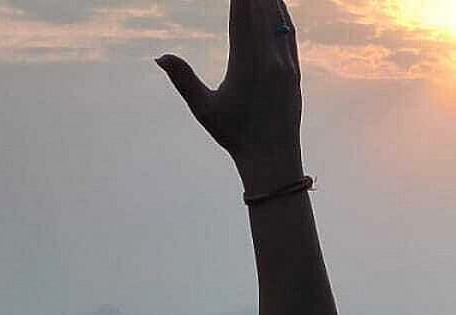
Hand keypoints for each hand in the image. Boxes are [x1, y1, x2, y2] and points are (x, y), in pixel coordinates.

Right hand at [157, 0, 302, 189]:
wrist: (274, 159)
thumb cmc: (235, 136)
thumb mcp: (204, 109)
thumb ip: (183, 80)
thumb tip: (160, 57)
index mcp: (247, 66)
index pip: (242, 16)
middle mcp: (270, 61)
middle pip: (262, 11)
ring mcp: (286, 65)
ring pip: (279, 19)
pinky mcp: (295, 72)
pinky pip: (289, 34)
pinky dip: (282, 15)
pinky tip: (277, 5)